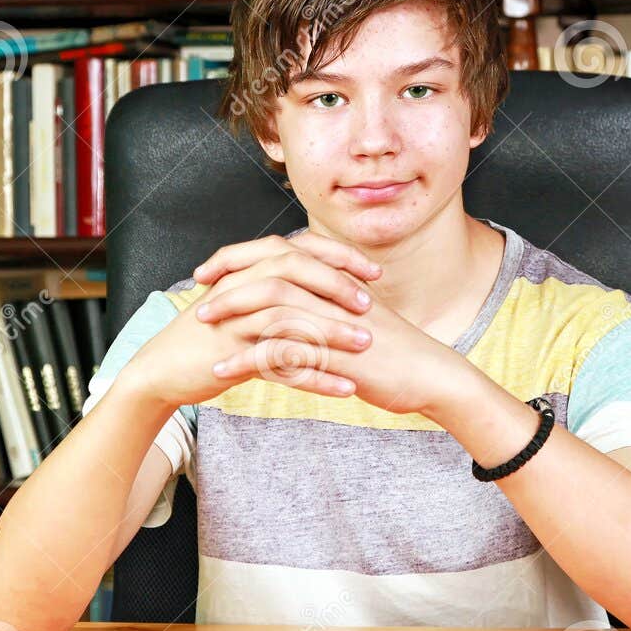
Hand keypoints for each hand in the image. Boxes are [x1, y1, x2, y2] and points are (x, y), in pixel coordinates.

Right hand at [116, 232, 382, 410]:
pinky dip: (316, 377)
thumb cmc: (209, 336)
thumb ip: (277, 289)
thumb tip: (323, 282)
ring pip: (289, 317)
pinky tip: (344, 389)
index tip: (373, 272)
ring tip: (366, 344)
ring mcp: (234, 320)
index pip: (300, 249)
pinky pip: (281, 364)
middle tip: (370, 304)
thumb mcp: (242, 303)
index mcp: (247, 270)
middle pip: (295, 272)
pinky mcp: (232, 356)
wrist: (162, 369)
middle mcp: (241, 287)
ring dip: (332, 330)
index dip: (339, 257)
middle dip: (338, 286)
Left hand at [197, 238, 475, 419]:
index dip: (242, 258)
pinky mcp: (335, 354)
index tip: (212, 271)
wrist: (432, 375)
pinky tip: (222, 372)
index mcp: (337, 279)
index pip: (281, 254)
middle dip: (228, 284)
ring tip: (201, 330)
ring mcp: (334, 322)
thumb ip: (331, 305)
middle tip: (198, 298)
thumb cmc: (397, 352)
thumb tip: (301, 304)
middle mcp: (333, 293)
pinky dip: (246, 359)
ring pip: (271, 308)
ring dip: (230, 318)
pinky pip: (281, 352)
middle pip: (269, 273)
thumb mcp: (360, 319)